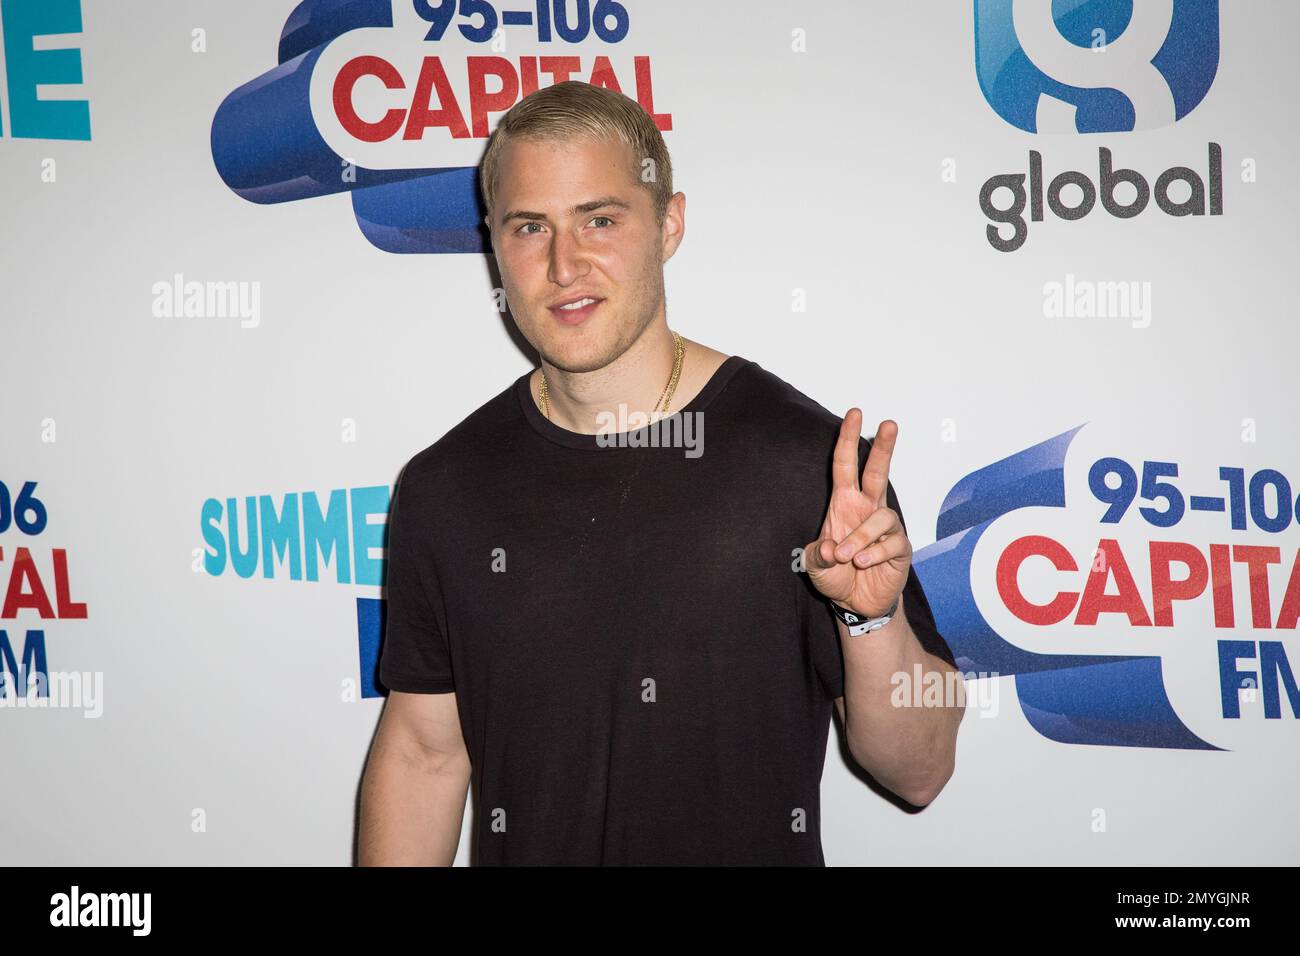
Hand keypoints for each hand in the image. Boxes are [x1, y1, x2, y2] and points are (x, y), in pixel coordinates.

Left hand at [804, 410, 911, 617]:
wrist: (855, 603)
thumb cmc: (836, 574)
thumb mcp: (815, 564)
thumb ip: (818, 555)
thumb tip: (833, 548)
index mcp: (845, 503)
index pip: (846, 464)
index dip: (848, 439)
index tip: (854, 414)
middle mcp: (867, 509)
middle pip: (878, 471)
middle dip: (884, 447)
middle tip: (889, 423)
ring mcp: (886, 528)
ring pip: (881, 517)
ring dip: (861, 538)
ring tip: (848, 557)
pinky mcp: (900, 548)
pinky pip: (892, 543)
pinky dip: (875, 554)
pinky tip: (864, 564)